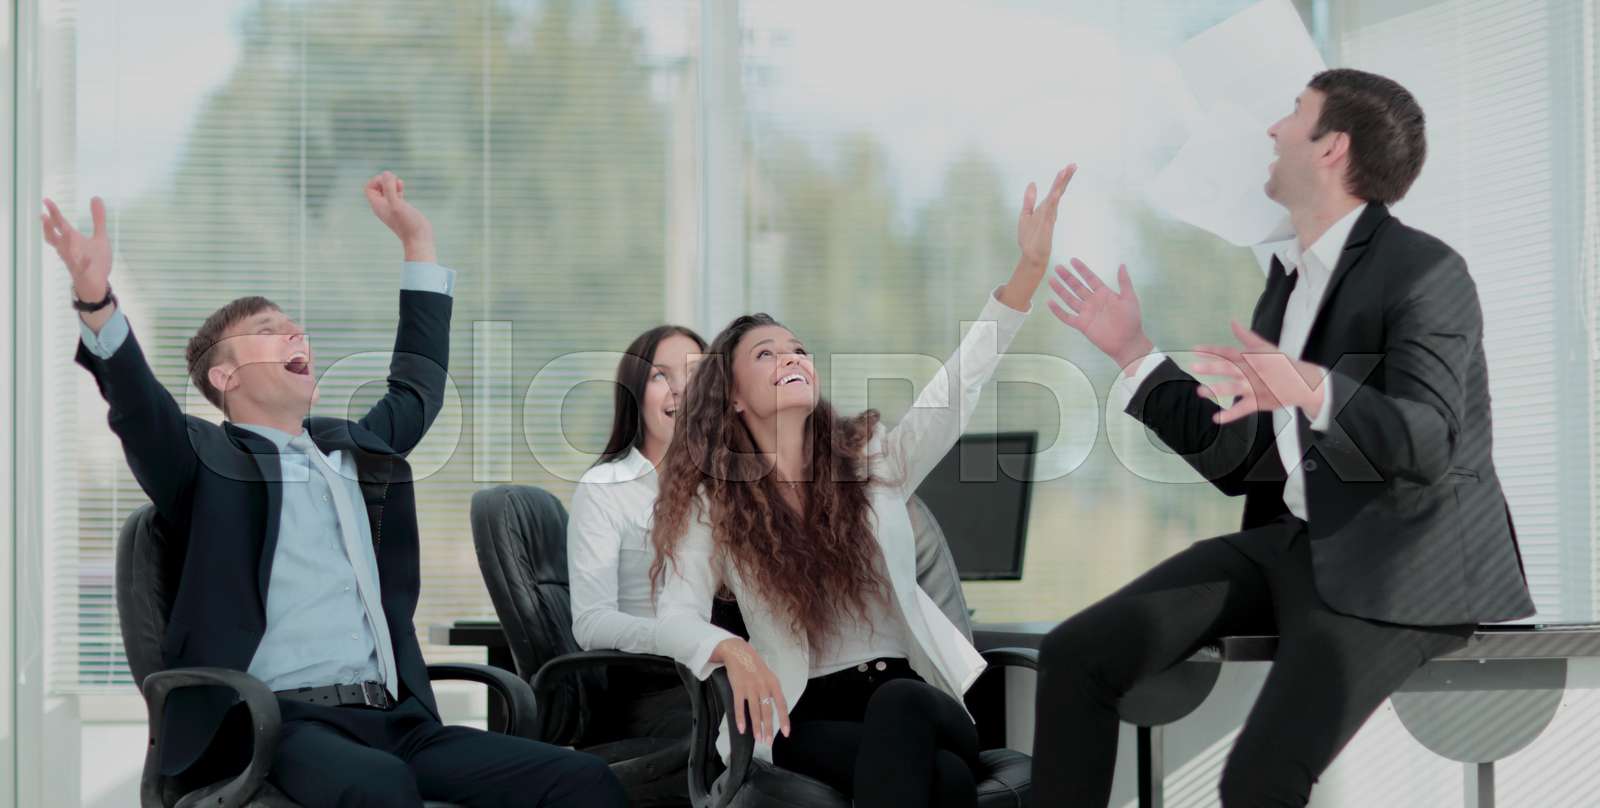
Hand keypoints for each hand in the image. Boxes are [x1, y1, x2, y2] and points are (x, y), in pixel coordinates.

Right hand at [41, 196, 111, 300]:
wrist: (97, 284)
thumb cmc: (96, 260)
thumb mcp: (100, 237)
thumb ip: (98, 218)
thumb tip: (95, 197)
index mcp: (72, 239)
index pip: (60, 224)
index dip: (53, 213)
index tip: (46, 200)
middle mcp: (69, 249)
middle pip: (56, 237)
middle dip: (51, 227)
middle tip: (44, 215)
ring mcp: (75, 262)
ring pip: (65, 253)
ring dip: (65, 244)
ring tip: (66, 232)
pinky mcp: (84, 274)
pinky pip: (81, 269)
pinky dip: (83, 264)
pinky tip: (87, 259)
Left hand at [364, 171, 434, 260]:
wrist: (418, 238)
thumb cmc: (407, 223)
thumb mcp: (397, 204)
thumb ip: (389, 188)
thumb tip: (387, 174)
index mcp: (378, 205)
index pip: (369, 188)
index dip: (377, 180)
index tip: (389, 181)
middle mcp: (383, 207)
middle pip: (376, 188)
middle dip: (384, 181)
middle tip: (394, 181)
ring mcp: (392, 208)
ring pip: (386, 191)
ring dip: (391, 183)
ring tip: (399, 183)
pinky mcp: (401, 209)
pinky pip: (394, 195)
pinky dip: (397, 188)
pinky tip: (402, 186)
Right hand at [712, 638, 789, 744]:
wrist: (738, 652)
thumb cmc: (754, 666)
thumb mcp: (768, 676)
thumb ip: (771, 692)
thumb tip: (773, 711)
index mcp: (774, 683)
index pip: (781, 704)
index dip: (784, 720)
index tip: (786, 733)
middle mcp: (763, 686)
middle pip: (767, 711)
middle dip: (768, 728)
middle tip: (768, 742)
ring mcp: (750, 687)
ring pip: (755, 711)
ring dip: (756, 727)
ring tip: (758, 738)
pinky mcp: (738, 688)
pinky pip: (739, 706)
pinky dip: (740, 718)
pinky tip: (741, 729)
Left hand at [1015, 165, 1075, 269]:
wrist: (1031, 256)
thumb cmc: (1030, 238)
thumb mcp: (1026, 214)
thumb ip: (1029, 199)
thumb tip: (1032, 183)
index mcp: (1046, 207)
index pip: (1055, 190)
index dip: (1061, 179)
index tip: (1068, 167)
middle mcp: (1050, 211)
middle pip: (1059, 191)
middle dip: (1065, 178)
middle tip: (1073, 165)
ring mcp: (1049, 217)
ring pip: (1055, 198)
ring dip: (1060, 185)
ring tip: (1065, 172)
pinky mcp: (1046, 225)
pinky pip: (1049, 211)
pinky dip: (1053, 202)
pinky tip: (1056, 193)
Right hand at [1048, 258, 1152, 370]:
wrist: (1127, 342)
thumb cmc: (1131, 320)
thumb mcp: (1130, 298)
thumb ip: (1124, 282)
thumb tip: (1122, 265)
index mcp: (1104, 294)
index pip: (1090, 278)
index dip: (1082, 270)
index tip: (1073, 260)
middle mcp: (1093, 302)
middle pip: (1077, 287)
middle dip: (1067, 277)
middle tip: (1058, 268)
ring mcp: (1086, 313)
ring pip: (1070, 299)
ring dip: (1061, 290)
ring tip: (1051, 280)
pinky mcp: (1082, 325)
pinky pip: (1067, 317)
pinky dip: (1058, 311)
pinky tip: (1050, 302)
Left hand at [1192, 322, 1327, 424]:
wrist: (1303, 382)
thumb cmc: (1281, 363)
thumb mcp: (1265, 347)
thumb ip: (1246, 336)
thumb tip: (1232, 322)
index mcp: (1251, 357)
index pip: (1229, 352)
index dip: (1211, 350)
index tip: (1195, 350)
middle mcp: (1251, 371)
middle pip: (1229, 368)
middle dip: (1211, 367)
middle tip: (1193, 366)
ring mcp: (1255, 387)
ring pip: (1234, 388)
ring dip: (1217, 390)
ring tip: (1200, 391)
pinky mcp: (1259, 402)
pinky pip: (1243, 409)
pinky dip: (1230, 415)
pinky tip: (1216, 418)